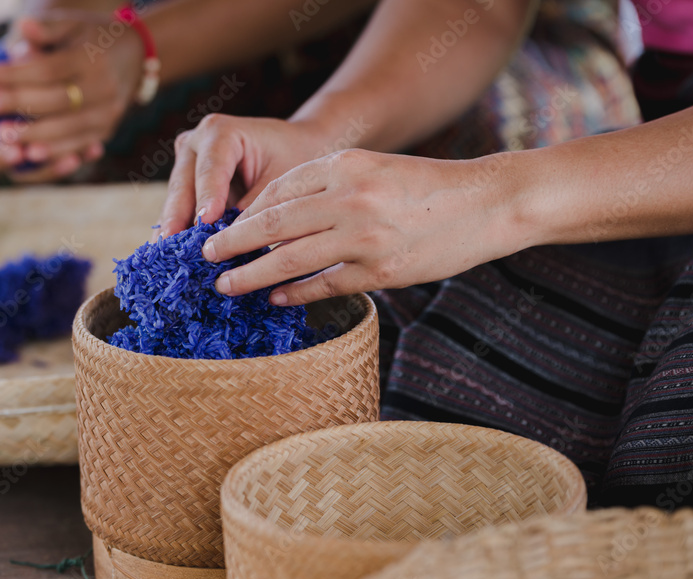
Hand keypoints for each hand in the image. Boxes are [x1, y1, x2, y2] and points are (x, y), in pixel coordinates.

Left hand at [0, 14, 142, 182]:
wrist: (135, 56)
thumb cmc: (90, 36)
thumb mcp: (71, 24)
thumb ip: (47, 28)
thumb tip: (23, 27)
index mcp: (91, 58)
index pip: (46, 69)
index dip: (13, 74)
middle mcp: (104, 87)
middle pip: (56, 100)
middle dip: (18, 105)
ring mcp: (109, 112)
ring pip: (68, 128)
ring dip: (34, 135)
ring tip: (2, 137)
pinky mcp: (108, 130)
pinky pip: (79, 144)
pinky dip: (54, 152)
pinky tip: (30, 156)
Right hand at [155, 115, 333, 239]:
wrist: (295, 145)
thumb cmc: (294, 158)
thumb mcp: (283, 180)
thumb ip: (258, 207)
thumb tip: (233, 239)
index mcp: (221, 132)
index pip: (211, 168)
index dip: (207, 196)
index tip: (204, 223)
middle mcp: (196, 144)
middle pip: (183, 185)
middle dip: (177, 218)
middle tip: (170, 247)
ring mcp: (186, 164)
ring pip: (176, 201)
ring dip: (173, 230)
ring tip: (168, 258)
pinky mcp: (186, 184)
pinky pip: (180, 211)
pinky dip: (179, 232)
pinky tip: (173, 256)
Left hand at [199, 149, 523, 304]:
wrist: (487, 203)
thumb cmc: (428, 187)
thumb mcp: (375, 169)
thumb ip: (330, 188)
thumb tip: (278, 221)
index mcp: (346, 165)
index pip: (279, 190)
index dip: (245, 212)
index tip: (222, 226)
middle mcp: (350, 198)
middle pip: (272, 224)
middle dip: (232, 242)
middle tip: (205, 255)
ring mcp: (363, 238)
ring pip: (288, 260)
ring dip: (250, 275)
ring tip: (225, 284)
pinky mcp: (379, 272)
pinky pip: (322, 285)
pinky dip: (293, 293)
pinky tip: (274, 298)